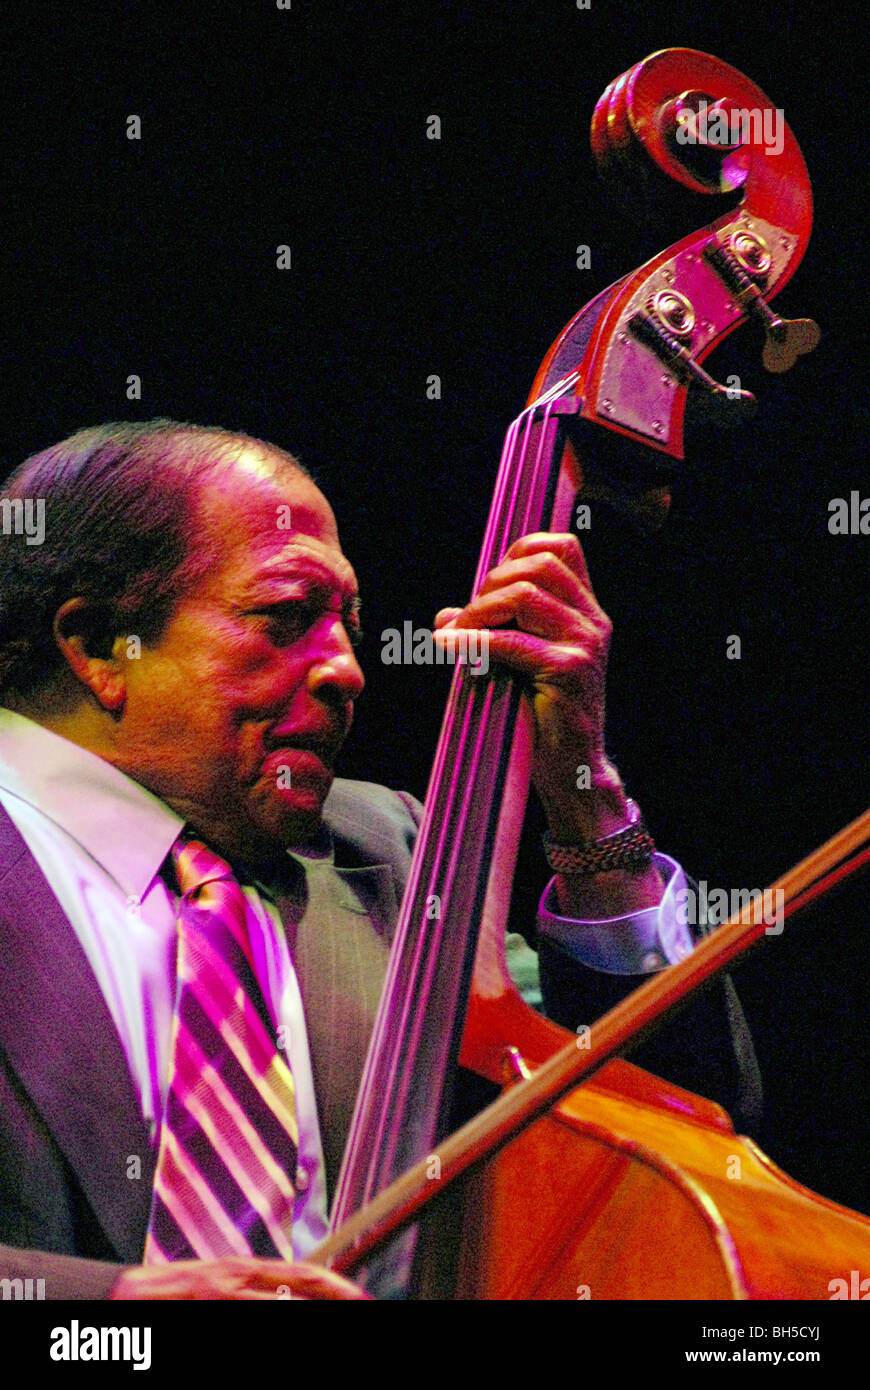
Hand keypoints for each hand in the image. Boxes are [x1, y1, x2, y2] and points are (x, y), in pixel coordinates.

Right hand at [109, 1256, 369, 1299]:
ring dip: (307, 1306)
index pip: (301, 1273)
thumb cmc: (168, 1295)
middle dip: (336, 1291)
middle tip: (365, 1302)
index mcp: (243, 1268)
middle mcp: (239, 1274)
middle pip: (301, 1278)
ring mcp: (226, 1289)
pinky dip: (276, 1312)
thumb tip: (282, 1297)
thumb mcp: (215, 1285)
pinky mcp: (212, 1301)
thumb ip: (248, 1290)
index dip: (334, 1285)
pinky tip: (292, 1312)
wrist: (122, 1296)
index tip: (360, 1297)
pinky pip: (254, 1310)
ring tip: (342, 1308)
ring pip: (281, 1299)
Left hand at [434, 533, 622, 839]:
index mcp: (587, 611)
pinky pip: (511, 642)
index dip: (518, 550)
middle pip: (538, 564)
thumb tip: (444, 616)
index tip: (488, 583)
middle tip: (467, 618)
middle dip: (491, 583)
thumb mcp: (521, 664)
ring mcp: (585, 644)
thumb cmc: (544, 717)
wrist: (574, 770)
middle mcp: (593, 621)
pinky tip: (448, 646)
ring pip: (525, 594)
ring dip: (479, 610)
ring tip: (457, 635)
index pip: (562, 547)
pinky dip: (473, 639)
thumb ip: (494, 631)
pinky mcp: (568, 671)